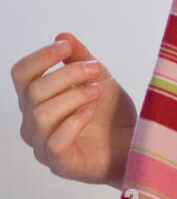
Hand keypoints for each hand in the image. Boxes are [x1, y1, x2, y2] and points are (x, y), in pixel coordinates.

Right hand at [11, 33, 137, 188]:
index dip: (40, 57)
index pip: (21, 74)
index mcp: (36, 99)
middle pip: (34, 91)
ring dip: (73, 96)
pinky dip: (73, 122)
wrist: (133, 142)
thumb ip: (79, 57)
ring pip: (41, 115)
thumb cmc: (109, 111)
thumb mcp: (97, 77)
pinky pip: (54, 142)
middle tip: (95, 70)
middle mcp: (32, 122)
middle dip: (68, 74)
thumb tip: (62, 35)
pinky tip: (90, 113)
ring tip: (96, 91)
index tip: (66, 47)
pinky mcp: (59, 164)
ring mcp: (42, 145)